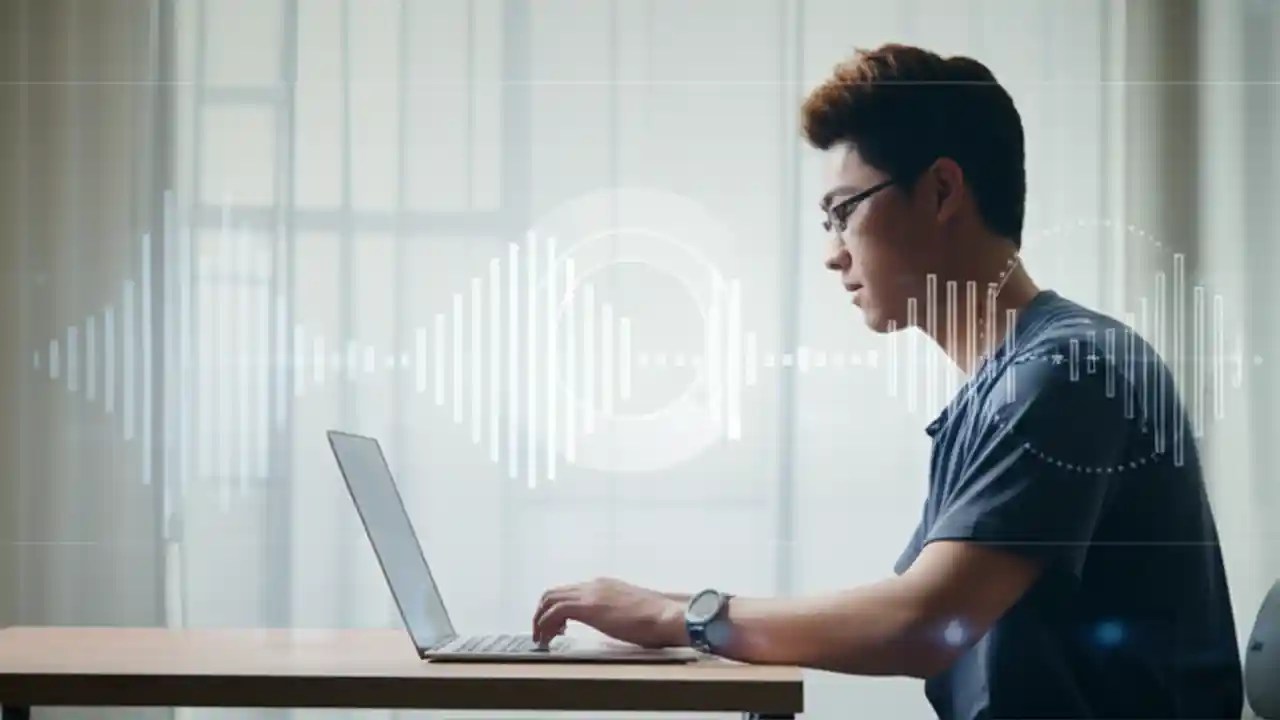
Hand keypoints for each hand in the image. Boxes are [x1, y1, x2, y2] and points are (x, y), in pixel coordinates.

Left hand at [532, 577, 686, 647]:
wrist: (666, 616)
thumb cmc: (656, 618)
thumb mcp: (631, 610)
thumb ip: (616, 612)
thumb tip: (613, 622)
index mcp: (604, 585)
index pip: (570, 591)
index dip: (557, 610)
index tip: (557, 628)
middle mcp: (594, 585)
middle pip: (554, 592)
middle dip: (542, 613)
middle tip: (542, 633)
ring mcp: (590, 593)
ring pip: (550, 599)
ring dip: (540, 619)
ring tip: (541, 638)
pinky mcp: (588, 607)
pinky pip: (555, 612)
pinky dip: (546, 625)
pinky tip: (549, 639)